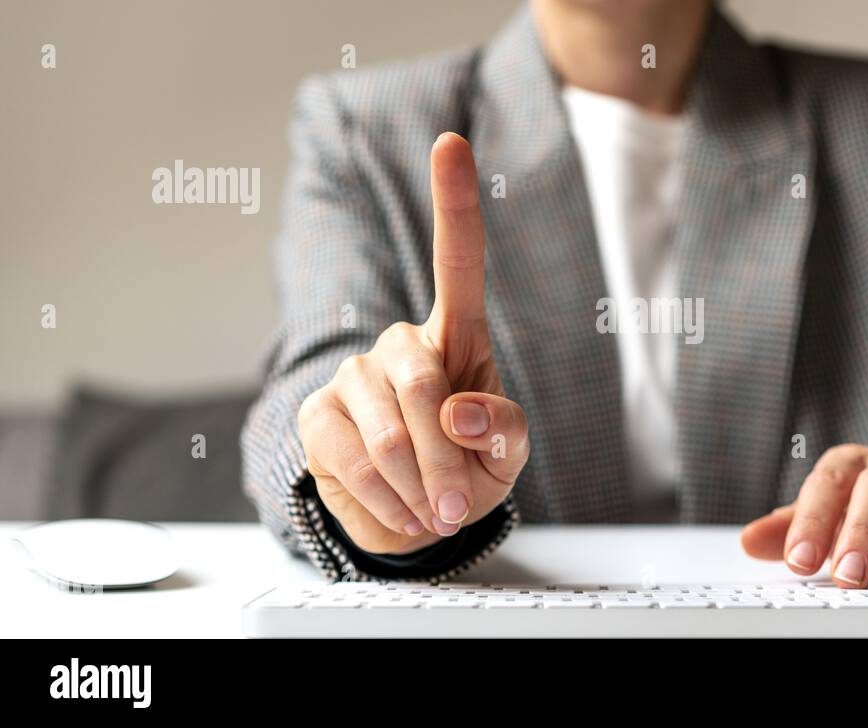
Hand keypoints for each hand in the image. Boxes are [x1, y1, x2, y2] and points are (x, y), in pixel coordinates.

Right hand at [297, 132, 528, 554]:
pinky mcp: (317, 415)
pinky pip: (350, 459)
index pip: (456, 260)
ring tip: (440, 513)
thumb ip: (504, 429)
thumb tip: (456, 414)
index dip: (454, 201)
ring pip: (387, 430)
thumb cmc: (473, 466)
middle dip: (447, 457)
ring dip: (422, 486)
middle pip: (422, 381)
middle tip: (461, 507)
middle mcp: (401, 342)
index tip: (452, 142)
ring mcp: (353, 375)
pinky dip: (388, 500)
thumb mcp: (508, 451)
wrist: (420, 515)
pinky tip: (407, 514)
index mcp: (457, 334)